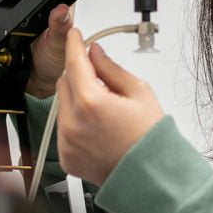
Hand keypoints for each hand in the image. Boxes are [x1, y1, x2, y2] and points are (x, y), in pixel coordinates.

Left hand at [56, 28, 163, 184]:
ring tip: (104, 110)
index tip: (75, 35)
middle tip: (100, 78)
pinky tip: (98, 128)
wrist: (150, 176)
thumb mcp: (139, 92)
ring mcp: (67, 142)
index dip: (74, 44)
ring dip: (77, 99)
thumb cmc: (150, 138)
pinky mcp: (66, 156)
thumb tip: (96, 53)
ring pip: (62, 106)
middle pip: (65, 82)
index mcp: (91, 103)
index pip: (74, 63)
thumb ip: (111, 69)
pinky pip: (64, 129)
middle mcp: (73, 123)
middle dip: (78, 74)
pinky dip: (75, 122)